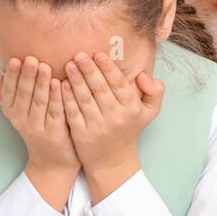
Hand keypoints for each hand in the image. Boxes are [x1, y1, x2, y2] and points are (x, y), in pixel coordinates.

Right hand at [0, 56, 79, 209]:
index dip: (12, 76)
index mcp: (12, 112)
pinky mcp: (55, 134)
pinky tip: (59, 84)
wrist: (52, 162)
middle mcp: (22, 121)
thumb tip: (0, 74)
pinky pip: (55, 113)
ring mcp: (38, 128)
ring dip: (41, 83)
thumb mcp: (20, 114)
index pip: (9, 91)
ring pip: (39, 102)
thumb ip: (11, 95)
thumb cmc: (38, 129)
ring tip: (45, 66)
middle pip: (24, 95)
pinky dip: (56, 97)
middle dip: (26, 76)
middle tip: (31, 59)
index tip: (15, 59)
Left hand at [61, 51, 163, 201]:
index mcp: (131, 109)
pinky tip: (61, 85)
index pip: (119, 84)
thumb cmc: (129, 129)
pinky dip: (67, 99)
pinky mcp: (82, 135)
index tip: (98, 54)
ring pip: (85, 100)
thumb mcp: (149, 112)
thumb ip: (155, 91)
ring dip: (76, 81)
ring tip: (69, 65)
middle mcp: (116, 118)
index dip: (108, 69)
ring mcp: (98, 127)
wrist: (113, 160)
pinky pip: (73, 113)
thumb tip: (143, 75)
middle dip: (90, 70)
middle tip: (79, 55)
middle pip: (101, 89)